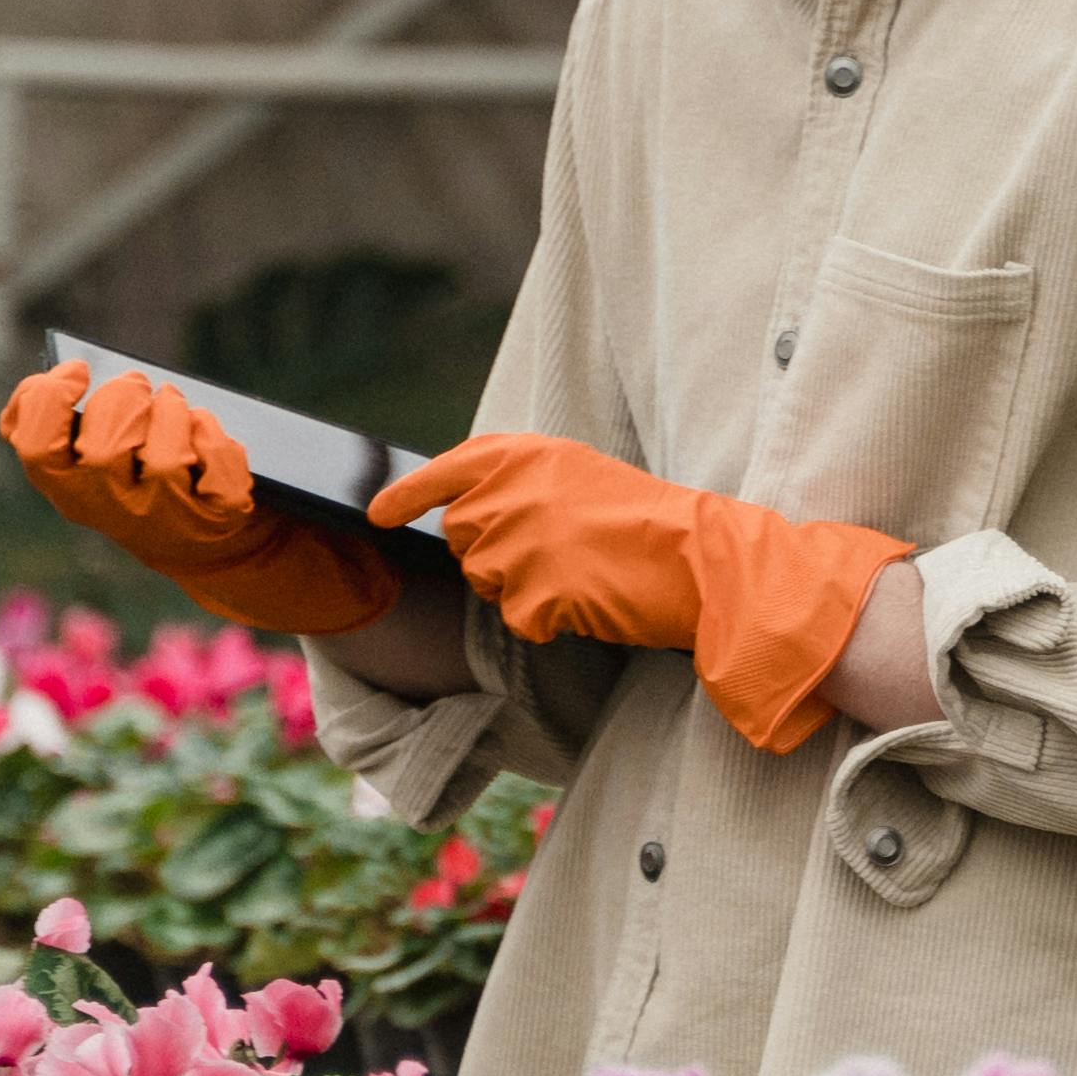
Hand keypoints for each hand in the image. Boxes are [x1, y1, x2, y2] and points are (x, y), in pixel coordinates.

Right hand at [0, 361, 398, 640]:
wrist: (197, 534)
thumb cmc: (137, 469)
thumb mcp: (93, 450)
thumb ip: (68, 420)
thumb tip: (68, 370)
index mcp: (68, 488)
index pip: (35, 448)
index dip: (50, 401)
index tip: (78, 370)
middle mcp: (110, 510)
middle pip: (104, 449)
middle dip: (124, 399)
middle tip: (138, 385)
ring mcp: (164, 519)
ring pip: (164, 461)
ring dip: (171, 414)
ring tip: (173, 404)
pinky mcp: (214, 518)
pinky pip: (216, 468)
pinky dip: (216, 439)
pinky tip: (207, 434)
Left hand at [371, 433, 909, 755]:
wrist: (701, 559)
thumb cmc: (647, 519)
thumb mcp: (578, 477)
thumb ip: (519, 484)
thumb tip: (463, 515)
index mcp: (524, 454)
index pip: (444, 471)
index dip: (404, 494)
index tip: (375, 513)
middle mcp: (512, 492)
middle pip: (461, 537)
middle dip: (492, 553)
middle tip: (554, 554)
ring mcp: (521, 544)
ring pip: (484, 582)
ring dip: (520, 588)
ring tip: (578, 575)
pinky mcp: (536, 593)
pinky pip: (518, 618)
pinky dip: (548, 621)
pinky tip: (588, 602)